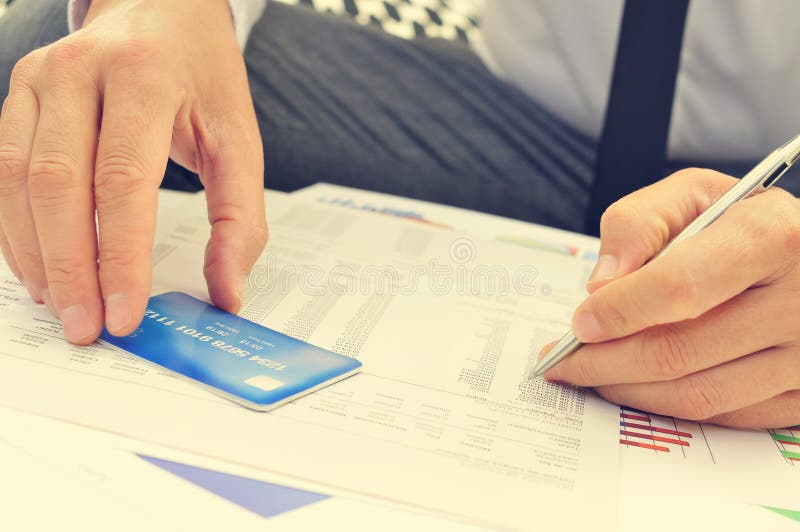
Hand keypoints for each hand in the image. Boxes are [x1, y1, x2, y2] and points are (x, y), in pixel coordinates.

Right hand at [0, 0, 266, 343]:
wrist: (163, 7)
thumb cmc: (201, 75)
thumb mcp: (239, 139)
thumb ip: (238, 219)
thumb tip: (228, 294)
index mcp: (146, 77)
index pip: (124, 181)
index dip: (121, 257)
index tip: (126, 313)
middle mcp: (82, 72)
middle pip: (59, 185)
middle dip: (71, 268)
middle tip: (88, 327)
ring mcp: (40, 79)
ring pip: (17, 180)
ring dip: (37, 254)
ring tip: (63, 307)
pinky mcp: (18, 93)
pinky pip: (1, 169)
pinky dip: (16, 227)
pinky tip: (39, 267)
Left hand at [539, 169, 799, 428]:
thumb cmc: (742, 221)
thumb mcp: (693, 195)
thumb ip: (638, 224)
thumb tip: (601, 286)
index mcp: (771, 235)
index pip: (678, 287)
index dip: (618, 311)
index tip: (579, 324)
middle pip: (679, 352)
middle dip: (605, 362)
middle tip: (565, 362)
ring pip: (697, 396)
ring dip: (628, 392)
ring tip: (592, 375)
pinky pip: (723, 416)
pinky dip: (668, 407)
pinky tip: (638, 387)